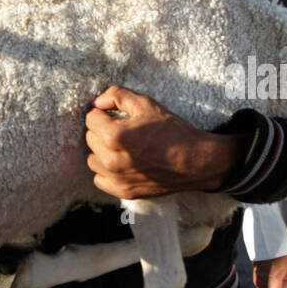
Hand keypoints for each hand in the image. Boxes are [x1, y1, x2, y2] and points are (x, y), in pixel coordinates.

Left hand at [85, 85, 243, 198]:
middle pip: (90, 138)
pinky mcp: (124, 191)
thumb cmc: (173, 131)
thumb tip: (97, 101)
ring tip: (123, 147)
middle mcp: (112, 160)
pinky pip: (100, 180)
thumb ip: (117, 96)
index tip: (116, 115)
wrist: (196, 161)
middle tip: (124, 130)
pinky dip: (107, 172)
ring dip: (103, 151)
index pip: (91, 118)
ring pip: (93, 160)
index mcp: (115, 135)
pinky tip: (123, 164)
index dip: (104, 113)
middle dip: (103, 131)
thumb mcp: (147, 104)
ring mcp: (117, 178)